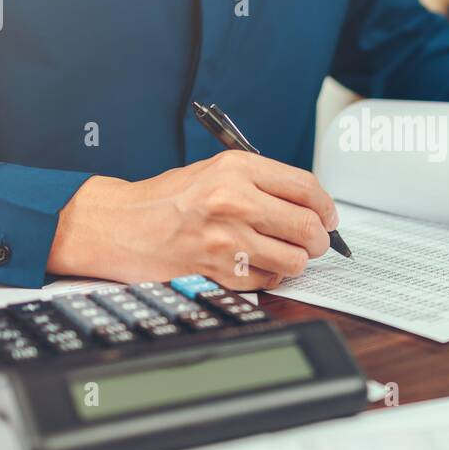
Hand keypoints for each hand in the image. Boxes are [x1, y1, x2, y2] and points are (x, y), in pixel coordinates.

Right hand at [47, 150, 338, 290]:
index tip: (328, 217)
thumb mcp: (214, 171)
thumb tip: (309, 205)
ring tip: (281, 255)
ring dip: (295, 262)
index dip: (326, 206)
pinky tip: (253, 265)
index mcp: (236, 169)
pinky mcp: (217, 271)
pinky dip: (267, 277)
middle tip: (314, 242)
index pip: (305, 187)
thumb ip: (261, 183)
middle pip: (307, 225)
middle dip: (318, 239)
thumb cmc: (165, 200)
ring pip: (293, 259)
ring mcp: (226, 239)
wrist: (120, 226)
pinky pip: (266, 280)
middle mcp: (233, 201)